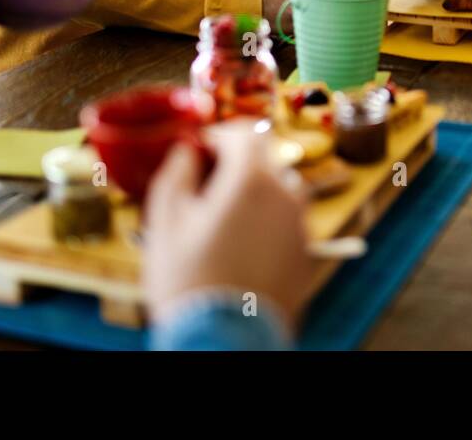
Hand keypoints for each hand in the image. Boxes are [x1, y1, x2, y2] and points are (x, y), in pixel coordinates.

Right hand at [143, 127, 316, 329]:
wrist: (221, 339)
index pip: (245, 132)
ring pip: (280, 190)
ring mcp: (300, 225)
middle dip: (237, 164)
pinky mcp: (305, 253)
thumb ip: (177, 172)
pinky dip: (268, 221)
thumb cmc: (189, 281)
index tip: (200, 148)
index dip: (219, 134)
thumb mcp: (165, 220)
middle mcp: (285, 195)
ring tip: (223, 217)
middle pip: (265, 159)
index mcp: (251, 179)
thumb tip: (185, 151)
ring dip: (255, 192)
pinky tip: (241, 244)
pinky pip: (287, 222)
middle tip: (207, 183)